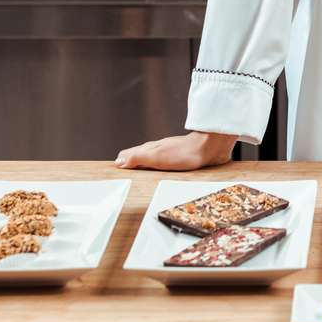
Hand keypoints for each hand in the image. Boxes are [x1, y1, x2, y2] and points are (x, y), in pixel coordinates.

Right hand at [114, 131, 237, 169]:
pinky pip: (163, 164)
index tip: (111, 172)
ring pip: (150, 159)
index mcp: (149, 150)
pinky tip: (158, 173)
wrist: (209, 147)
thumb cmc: (184, 153)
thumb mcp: (157, 157)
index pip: (127, 155)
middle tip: (119, 172)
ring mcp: (168, 153)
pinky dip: (155, 168)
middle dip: (127, 163)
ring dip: (142, 165)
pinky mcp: (180, 158)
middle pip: (137, 156)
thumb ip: (137, 158)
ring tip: (134, 173)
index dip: (119, 163)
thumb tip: (118, 161)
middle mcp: (157, 150)